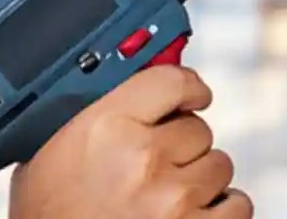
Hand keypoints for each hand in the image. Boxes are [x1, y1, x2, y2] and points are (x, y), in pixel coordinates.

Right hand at [9, 65, 250, 218]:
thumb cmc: (49, 215)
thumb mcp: (50, 154)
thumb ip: (98, 115)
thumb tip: (139, 88)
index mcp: (106, 127)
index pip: (173, 81)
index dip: (188, 87)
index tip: (193, 95)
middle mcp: (144, 158)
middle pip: (198, 128)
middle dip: (181, 147)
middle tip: (154, 169)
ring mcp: (174, 198)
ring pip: (219, 165)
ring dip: (199, 179)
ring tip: (165, 197)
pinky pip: (237, 204)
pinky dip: (220, 210)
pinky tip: (193, 215)